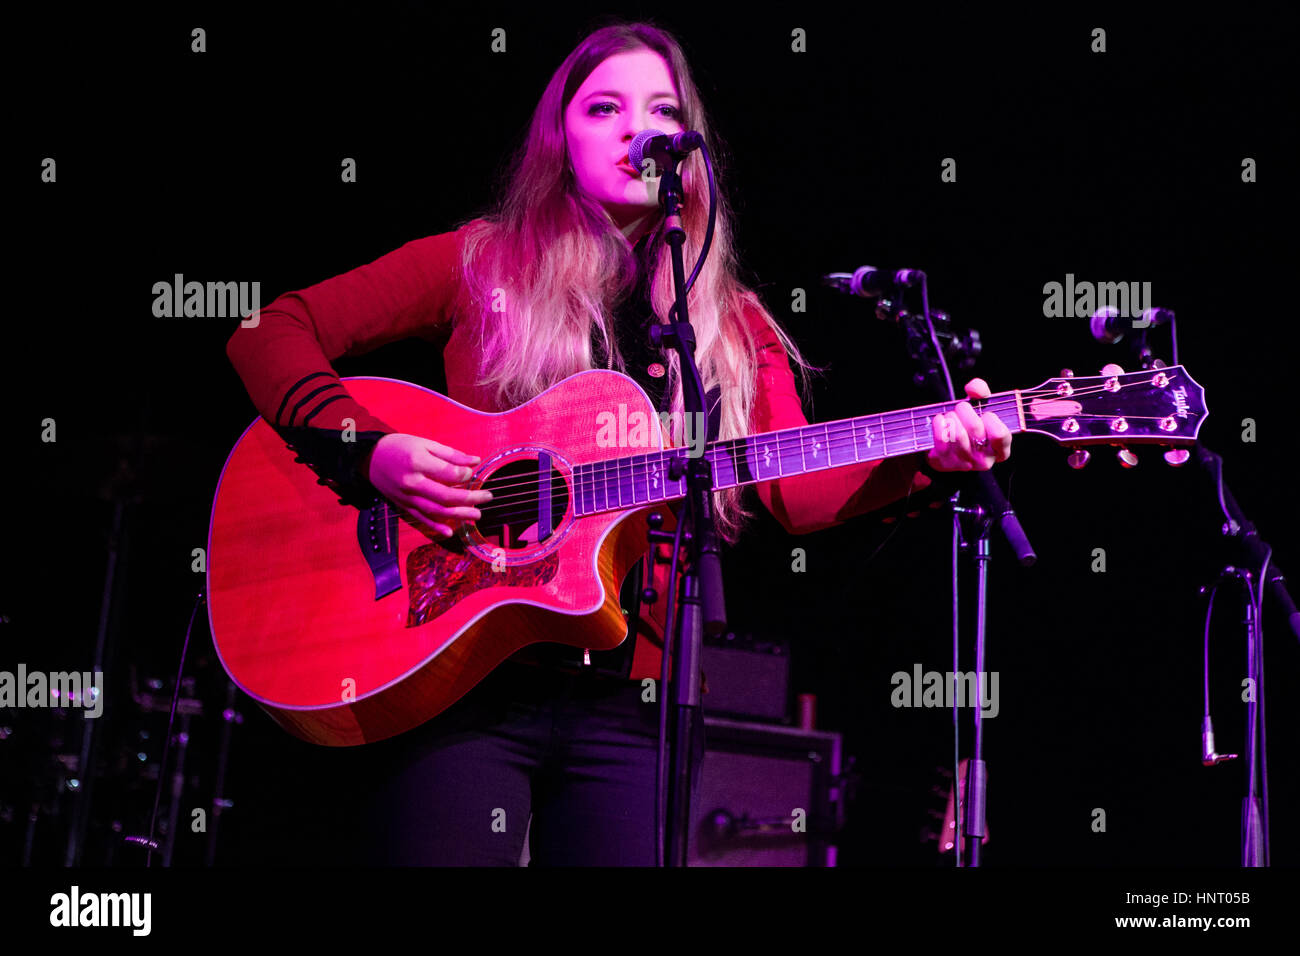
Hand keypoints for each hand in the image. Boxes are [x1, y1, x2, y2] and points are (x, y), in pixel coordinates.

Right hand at [367, 433, 492, 537]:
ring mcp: (407, 497)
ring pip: (437, 511)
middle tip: (488, 497)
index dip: (466, 475)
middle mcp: (412, 482)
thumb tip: (475, 462)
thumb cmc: (401, 447)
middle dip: (470, 498)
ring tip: (477, 514)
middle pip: (446, 496)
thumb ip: (451, 454)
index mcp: (419, 463)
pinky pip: (421, 519)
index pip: (450, 474)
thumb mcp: (426, 444)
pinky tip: (451, 531)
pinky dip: (436, 527)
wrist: (370, 458)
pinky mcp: (403, 506)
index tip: (472, 473)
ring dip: (459, 515)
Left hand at [926, 378, 1012, 471]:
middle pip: (975, 428)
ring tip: (951, 415)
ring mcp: (964, 464)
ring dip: (952, 417)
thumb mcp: (980, 407)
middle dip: (965, 410)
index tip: (985, 413)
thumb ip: (981, 392)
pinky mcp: (945, 463)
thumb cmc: (969, 424)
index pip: (1000, 434)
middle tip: (961, 407)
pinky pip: (942, 438)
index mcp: (1000, 450)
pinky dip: (939, 423)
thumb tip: (974, 388)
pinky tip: (940, 419)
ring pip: (958, 433)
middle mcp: (984, 460)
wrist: (947, 445)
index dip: (990, 419)